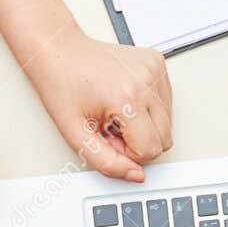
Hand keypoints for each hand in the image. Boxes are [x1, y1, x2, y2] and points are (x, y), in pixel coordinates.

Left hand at [27, 31, 172, 182]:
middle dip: (138, 140)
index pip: (151, 150)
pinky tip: (125, 98)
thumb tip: (136, 175)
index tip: (108, 137)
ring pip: (168, 122)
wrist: (59, 51)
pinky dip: (148, 108)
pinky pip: (166, 102)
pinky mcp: (158, 63)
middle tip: (111, 126)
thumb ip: (106, 162)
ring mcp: (155, 69)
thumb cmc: (63, 85)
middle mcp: (146, 80)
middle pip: (164, 138)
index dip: (128, 152)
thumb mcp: (75, 134)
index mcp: (126, 97)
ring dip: (144, 125)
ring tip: (116, 111)